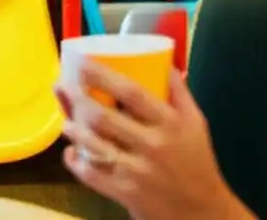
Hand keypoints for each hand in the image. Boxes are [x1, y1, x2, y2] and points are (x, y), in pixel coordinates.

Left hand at [56, 62, 241, 219]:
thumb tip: (163, 62)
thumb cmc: (197, 161)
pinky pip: (92, 174)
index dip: (103, 76)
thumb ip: (178, 92)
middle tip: (63, 86)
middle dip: (78, 99)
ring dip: (74, 130)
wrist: (202, 211)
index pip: (132, 93)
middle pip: (105, 117)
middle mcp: (153, 145)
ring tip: (67, 120)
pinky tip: (71, 152)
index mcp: (170, 123)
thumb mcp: (195, 122)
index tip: (83, 63)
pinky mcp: (125, 192)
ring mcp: (137, 171)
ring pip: (94, 145)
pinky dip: (77, 162)